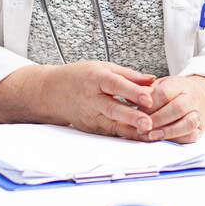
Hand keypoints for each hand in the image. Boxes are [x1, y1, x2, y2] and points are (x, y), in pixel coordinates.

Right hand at [40, 61, 158, 139]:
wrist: (52, 92)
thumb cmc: (80, 77)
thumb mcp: (104, 67)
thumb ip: (129, 75)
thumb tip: (153, 80)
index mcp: (96, 78)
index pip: (116, 85)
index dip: (132, 92)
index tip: (148, 98)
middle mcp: (92, 98)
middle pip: (113, 109)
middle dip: (132, 117)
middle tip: (149, 123)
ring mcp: (90, 116)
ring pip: (112, 125)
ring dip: (131, 131)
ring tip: (148, 134)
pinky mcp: (90, 128)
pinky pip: (109, 132)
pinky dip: (124, 135)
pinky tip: (140, 137)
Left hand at [142, 75, 204, 142]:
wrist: (195, 97)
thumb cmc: (170, 93)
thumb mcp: (156, 86)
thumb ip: (144, 92)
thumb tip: (130, 98)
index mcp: (179, 85)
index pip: (164, 93)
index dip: (150, 105)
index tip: (137, 113)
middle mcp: (191, 99)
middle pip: (178, 108)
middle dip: (158, 120)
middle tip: (142, 128)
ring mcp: (198, 114)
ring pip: (188, 123)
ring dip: (168, 131)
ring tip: (151, 136)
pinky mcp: (199, 129)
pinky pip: (191, 136)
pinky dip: (176, 140)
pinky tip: (162, 140)